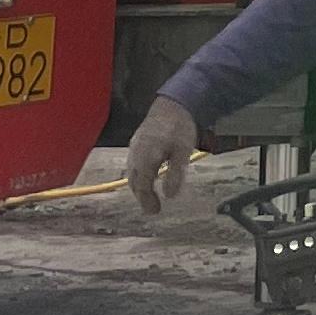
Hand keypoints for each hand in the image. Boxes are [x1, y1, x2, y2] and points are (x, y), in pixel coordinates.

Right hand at [126, 96, 200, 216]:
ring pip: (132, 172)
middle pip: (134, 181)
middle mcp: (135, 154)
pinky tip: (148, 175)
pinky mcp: (137, 141)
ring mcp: (134, 146)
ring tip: (149, 195)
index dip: (146, 200)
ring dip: (139, 185)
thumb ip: (176, 173)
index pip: (141, 186)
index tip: (154, 212)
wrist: (173, 103)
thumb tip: (170, 196)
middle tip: (152, 208)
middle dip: (141, 196)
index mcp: (145, 158)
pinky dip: (139, 174)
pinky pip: (133, 163)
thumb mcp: (183, 151)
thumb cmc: (180, 127)